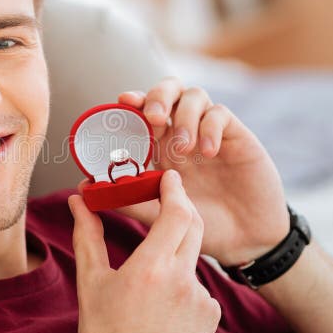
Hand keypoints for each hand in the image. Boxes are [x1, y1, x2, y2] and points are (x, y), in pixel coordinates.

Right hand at [70, 170, 220, 332]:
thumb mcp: (91, 283)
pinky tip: (162, 309)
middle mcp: (181, 282)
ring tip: (149, 286)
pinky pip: (199, 288)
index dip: (174, 190)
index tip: (169, 177)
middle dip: (180, 210)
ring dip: (176, 256)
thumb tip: (79, 203)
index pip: (176, 214)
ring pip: (192, 259)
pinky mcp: (211, 318)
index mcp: (149, 270)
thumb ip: (88, 236)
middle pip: (192, 227)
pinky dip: (183, 287)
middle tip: (166, 202)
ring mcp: (201, 301)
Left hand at [88, 77, 289, 265]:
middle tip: (154, 118)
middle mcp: (184, 133)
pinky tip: (206, 151)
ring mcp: (211, 133)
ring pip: (194, 95)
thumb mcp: (158, 215)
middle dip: (158, 97)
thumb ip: (126, 198)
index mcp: (161, 147)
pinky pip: (220, 114)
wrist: (247, 241)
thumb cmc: (203, 225)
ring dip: (183, 115)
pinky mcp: (237, 137)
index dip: (133, 101)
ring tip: (182, 146)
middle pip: (169, 91)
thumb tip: (86, 185)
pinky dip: (209, 127)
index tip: (122, 102)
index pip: (144, 110)